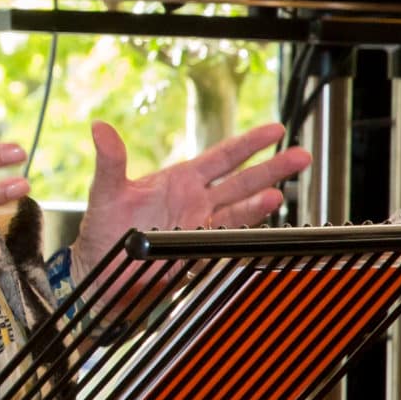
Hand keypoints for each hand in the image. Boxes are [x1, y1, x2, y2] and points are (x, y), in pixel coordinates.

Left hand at [67, 120, 311, 275]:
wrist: (102, 271)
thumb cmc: (102, 230)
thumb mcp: (105, 192)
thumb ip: (109, 161)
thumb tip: (99, 129)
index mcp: (179, 179)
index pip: (222, 156)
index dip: (249, 143)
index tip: (276, 130)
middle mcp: (196, 201)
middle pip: (242, 180)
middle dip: (272, 168)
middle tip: (301, 156)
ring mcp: (201, 226)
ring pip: (240, 209)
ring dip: (261, 202)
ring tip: (279, 193)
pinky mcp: (199, 249)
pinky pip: (227, 237)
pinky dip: (243, 229)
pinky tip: (260, 221)